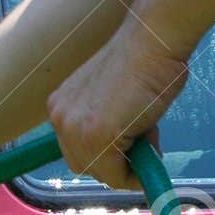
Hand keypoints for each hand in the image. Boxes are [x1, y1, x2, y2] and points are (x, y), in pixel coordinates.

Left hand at [48, 25, 187, 190]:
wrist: (153, 38)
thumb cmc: (145, 60)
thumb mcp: (114, 99)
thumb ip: (110, 123)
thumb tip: (128, 154)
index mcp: (62, 107)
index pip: (74, 149)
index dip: (103, 155)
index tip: (128, 150)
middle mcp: (61, 119)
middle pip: (82, 165)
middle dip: (113, 165)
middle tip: (142, 150)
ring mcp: (77, 130)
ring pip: (100, 172)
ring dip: (127, 168)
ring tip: (150, 141)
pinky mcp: (99, 138)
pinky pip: (115, 175)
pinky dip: (134, 176)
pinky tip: (151, 156)